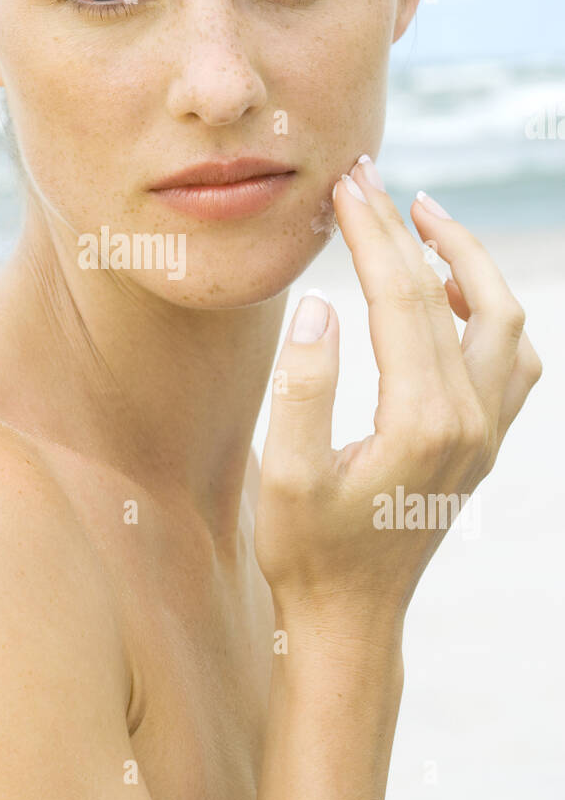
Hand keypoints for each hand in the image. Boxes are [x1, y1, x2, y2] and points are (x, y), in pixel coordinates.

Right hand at [254, 154, 542, 635]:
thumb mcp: (285, 477)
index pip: (403, 299)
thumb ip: (303, 389)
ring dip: (469, 263)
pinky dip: (492, 312)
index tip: (346, 184)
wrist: (353, 618)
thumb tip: (322, 307)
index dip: (373, 234)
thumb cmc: (308, 552)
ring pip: (506, 322)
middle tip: (370, 182)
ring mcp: (487, 433)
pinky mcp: (486, 443)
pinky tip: (453, 295)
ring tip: (422, 222)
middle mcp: (470, 422)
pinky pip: (514, 360)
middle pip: (452, 296)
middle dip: (410, 230)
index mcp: (421, 423)